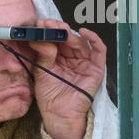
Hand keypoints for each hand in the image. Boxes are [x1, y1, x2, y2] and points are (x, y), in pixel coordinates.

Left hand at [31, 21, 105, 138]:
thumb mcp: (42, 71)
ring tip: (60, 30)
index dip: (49, 30)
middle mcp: (72, 58)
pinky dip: (93, 39)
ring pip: (81, 42)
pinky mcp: (96, 68)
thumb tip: (40, 38)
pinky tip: (83, 32)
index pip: (56, 39)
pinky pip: (99, 50)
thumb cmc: (50, 96)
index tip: (39, 24)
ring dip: (71, 33)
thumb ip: (43, 54)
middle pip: (68, 38)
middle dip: (58, 29)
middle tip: (48, 24)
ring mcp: (85, 62)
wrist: (59, 114)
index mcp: (58, 57)